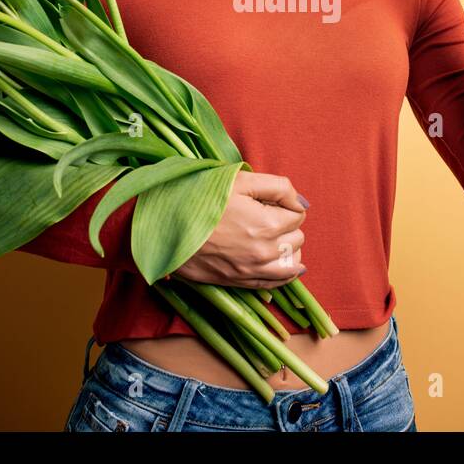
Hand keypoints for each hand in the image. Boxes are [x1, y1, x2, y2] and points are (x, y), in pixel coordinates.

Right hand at [171, 171, 307, 287]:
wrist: (162, 229)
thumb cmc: (199, 198)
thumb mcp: (239, 180)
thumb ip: (278, 186)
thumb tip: (301, 202)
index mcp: (266, 224)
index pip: (298, 214)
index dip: (285, 203)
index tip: (266, 200)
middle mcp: (263, 252)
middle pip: (297, 238)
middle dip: (286, 224)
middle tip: (263, 214)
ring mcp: (252, 271)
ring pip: (293, 263)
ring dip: (288, 248)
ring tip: (270, 235)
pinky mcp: (240, 283)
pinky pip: (277, 283)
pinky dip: (283, 271)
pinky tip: (276, 259)